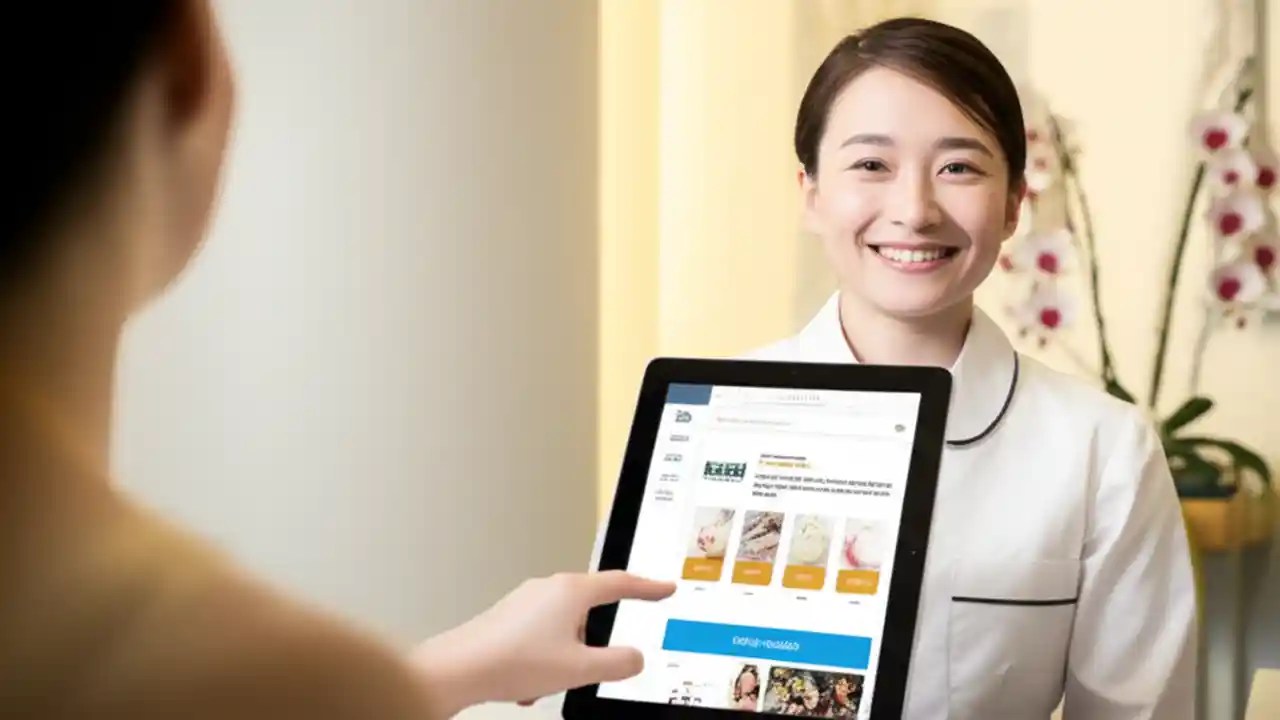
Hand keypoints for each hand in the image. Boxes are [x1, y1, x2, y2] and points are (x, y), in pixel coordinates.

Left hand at [410, 570, 674, 716]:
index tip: (664, 588)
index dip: (648, 587)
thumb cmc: (512, 661)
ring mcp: (527, 601)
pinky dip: (543, 661)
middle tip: (593, 666)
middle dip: (593, 644)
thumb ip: (617, 663)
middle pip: (590, 610)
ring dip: (564, 658)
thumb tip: (634, 658)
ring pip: (564, 629)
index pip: (621, 583)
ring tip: (549, 682)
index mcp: (572, 591)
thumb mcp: (580, 669)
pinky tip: (530, 683)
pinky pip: (541, 638)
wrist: (460, 668)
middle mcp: (549, 589)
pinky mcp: (510, 617)